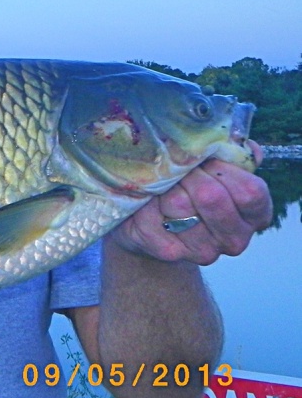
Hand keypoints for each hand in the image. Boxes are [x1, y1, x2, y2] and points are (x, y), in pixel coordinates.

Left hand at [110, 141, 272, 263]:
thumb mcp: (215, 171)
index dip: (223, 169)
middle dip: (189, 175)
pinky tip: (144, 199)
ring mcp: (203, 251)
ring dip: (164, 186)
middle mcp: (235, 239)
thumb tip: (242, 145)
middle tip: (176, 169)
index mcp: (254, 216)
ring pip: (179, 204)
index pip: (250, 191)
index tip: (204, 161)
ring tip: (160, 183)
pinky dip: (143, 201)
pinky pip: (150, 217)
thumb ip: (232, 157)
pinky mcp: (170, 252)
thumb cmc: (189, 190)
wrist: (151, 227)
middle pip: (212, 196)